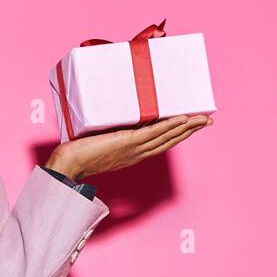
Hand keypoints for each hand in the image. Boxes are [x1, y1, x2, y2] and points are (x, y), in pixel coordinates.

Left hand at [45, 114, 212, 181]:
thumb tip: (109, 112)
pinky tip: (184, 119)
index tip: (191, 125)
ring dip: (187, 127)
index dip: (177, 134)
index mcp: (133, 153)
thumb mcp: (100, 140)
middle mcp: (137, 153)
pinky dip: (170, 126)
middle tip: (207, 120)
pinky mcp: (128, 142)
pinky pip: (154, 133)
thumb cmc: (78, 153)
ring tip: (203, 118)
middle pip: (170, 140)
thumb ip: (109, 130)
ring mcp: (134, 148)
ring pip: (167, 136)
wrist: (68, 164)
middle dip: (190, 130)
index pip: (160, 142)